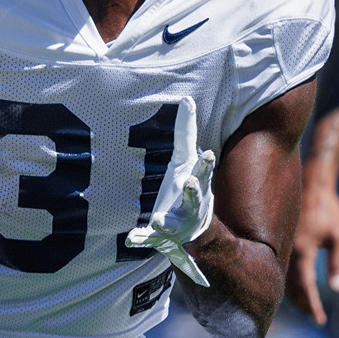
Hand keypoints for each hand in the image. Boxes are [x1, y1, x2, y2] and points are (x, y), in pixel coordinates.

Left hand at [124, 97, 215, 286]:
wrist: (194, 231)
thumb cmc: (188, 187)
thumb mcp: (186, 159)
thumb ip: (186, 131)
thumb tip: (187, 98)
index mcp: (196, 184)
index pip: (203, 172)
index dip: (206, 164)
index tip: (208, 153)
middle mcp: (190, 204)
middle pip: (194, 198)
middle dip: (193, 191)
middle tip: (190, 182)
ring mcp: (176, 222)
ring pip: (172, 222)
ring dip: (166, 220)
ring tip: (158, 218)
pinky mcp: (160, 236)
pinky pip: (149, 238)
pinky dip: (140, 238)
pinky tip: (130, 237)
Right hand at [287, 161, 338, 324]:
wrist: (311, 182)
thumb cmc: (328, 208)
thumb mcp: (338, 237)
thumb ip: (337, 265)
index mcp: (302, 252)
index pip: (305, 288)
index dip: (312, 306)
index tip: (320, 320)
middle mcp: (287, 251)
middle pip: (290, 288)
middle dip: (303, 304)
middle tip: (315, 316)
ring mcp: (281, 246)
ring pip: (283, 279)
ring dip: (293, 295)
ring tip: (306, 304)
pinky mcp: (279, 240)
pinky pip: (280, 268)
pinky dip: (287, 281)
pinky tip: (294, 284)